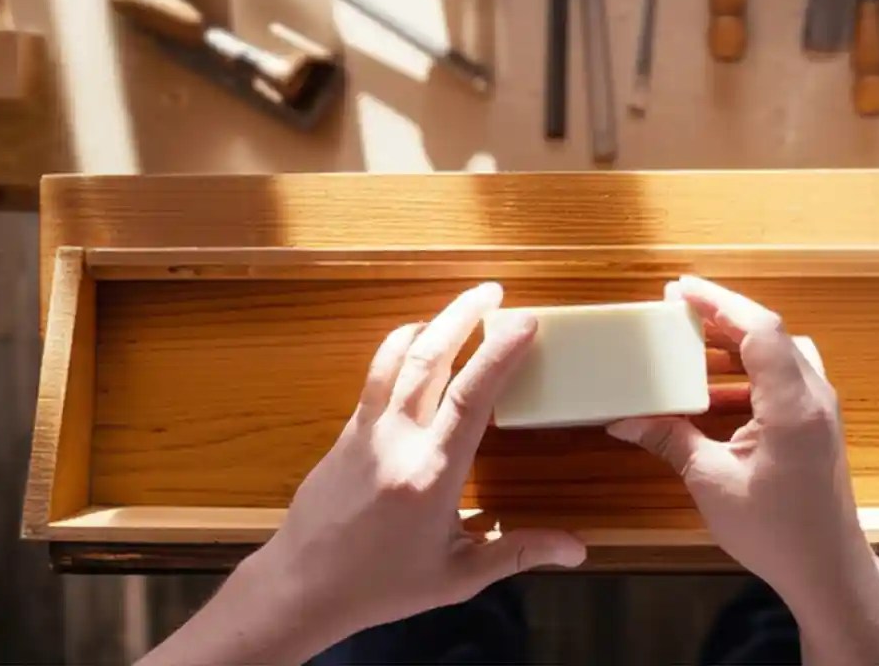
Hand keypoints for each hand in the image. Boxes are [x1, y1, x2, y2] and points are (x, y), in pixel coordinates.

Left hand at [140, 283, 585, 665]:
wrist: (301, 586)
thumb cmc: (382, 586)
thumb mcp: (457, 577)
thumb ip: (517, 552)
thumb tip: (577, 551)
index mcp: (432, 474)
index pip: (471, 398)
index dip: (500, 354)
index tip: (525, 321)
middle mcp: (397, 440)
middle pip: (430, 359)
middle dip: (463, 316)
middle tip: (495, 291)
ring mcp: (366, 430)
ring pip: (397, 357)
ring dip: (431, 323)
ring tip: (462, 307)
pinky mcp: (347, 431)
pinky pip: (377, 376)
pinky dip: (402, 349)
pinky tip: (419, 344)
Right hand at [608, 276, 878, 664]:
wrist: (828, 570)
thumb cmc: (776, 532)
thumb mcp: (712, 482)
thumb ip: (670, 439)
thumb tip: (623, 418)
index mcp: (792, 405)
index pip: (759, 330)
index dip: (718, 302)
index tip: (679, 290)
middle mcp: (814, 397)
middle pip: (770, 334)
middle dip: (721, 317)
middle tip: (676, 311)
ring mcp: (821, 409)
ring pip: (779, 353)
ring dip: (736, 344)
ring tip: (690, 344)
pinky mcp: (817, 424)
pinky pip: (783, 378)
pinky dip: (749, 371)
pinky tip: (714, 389)